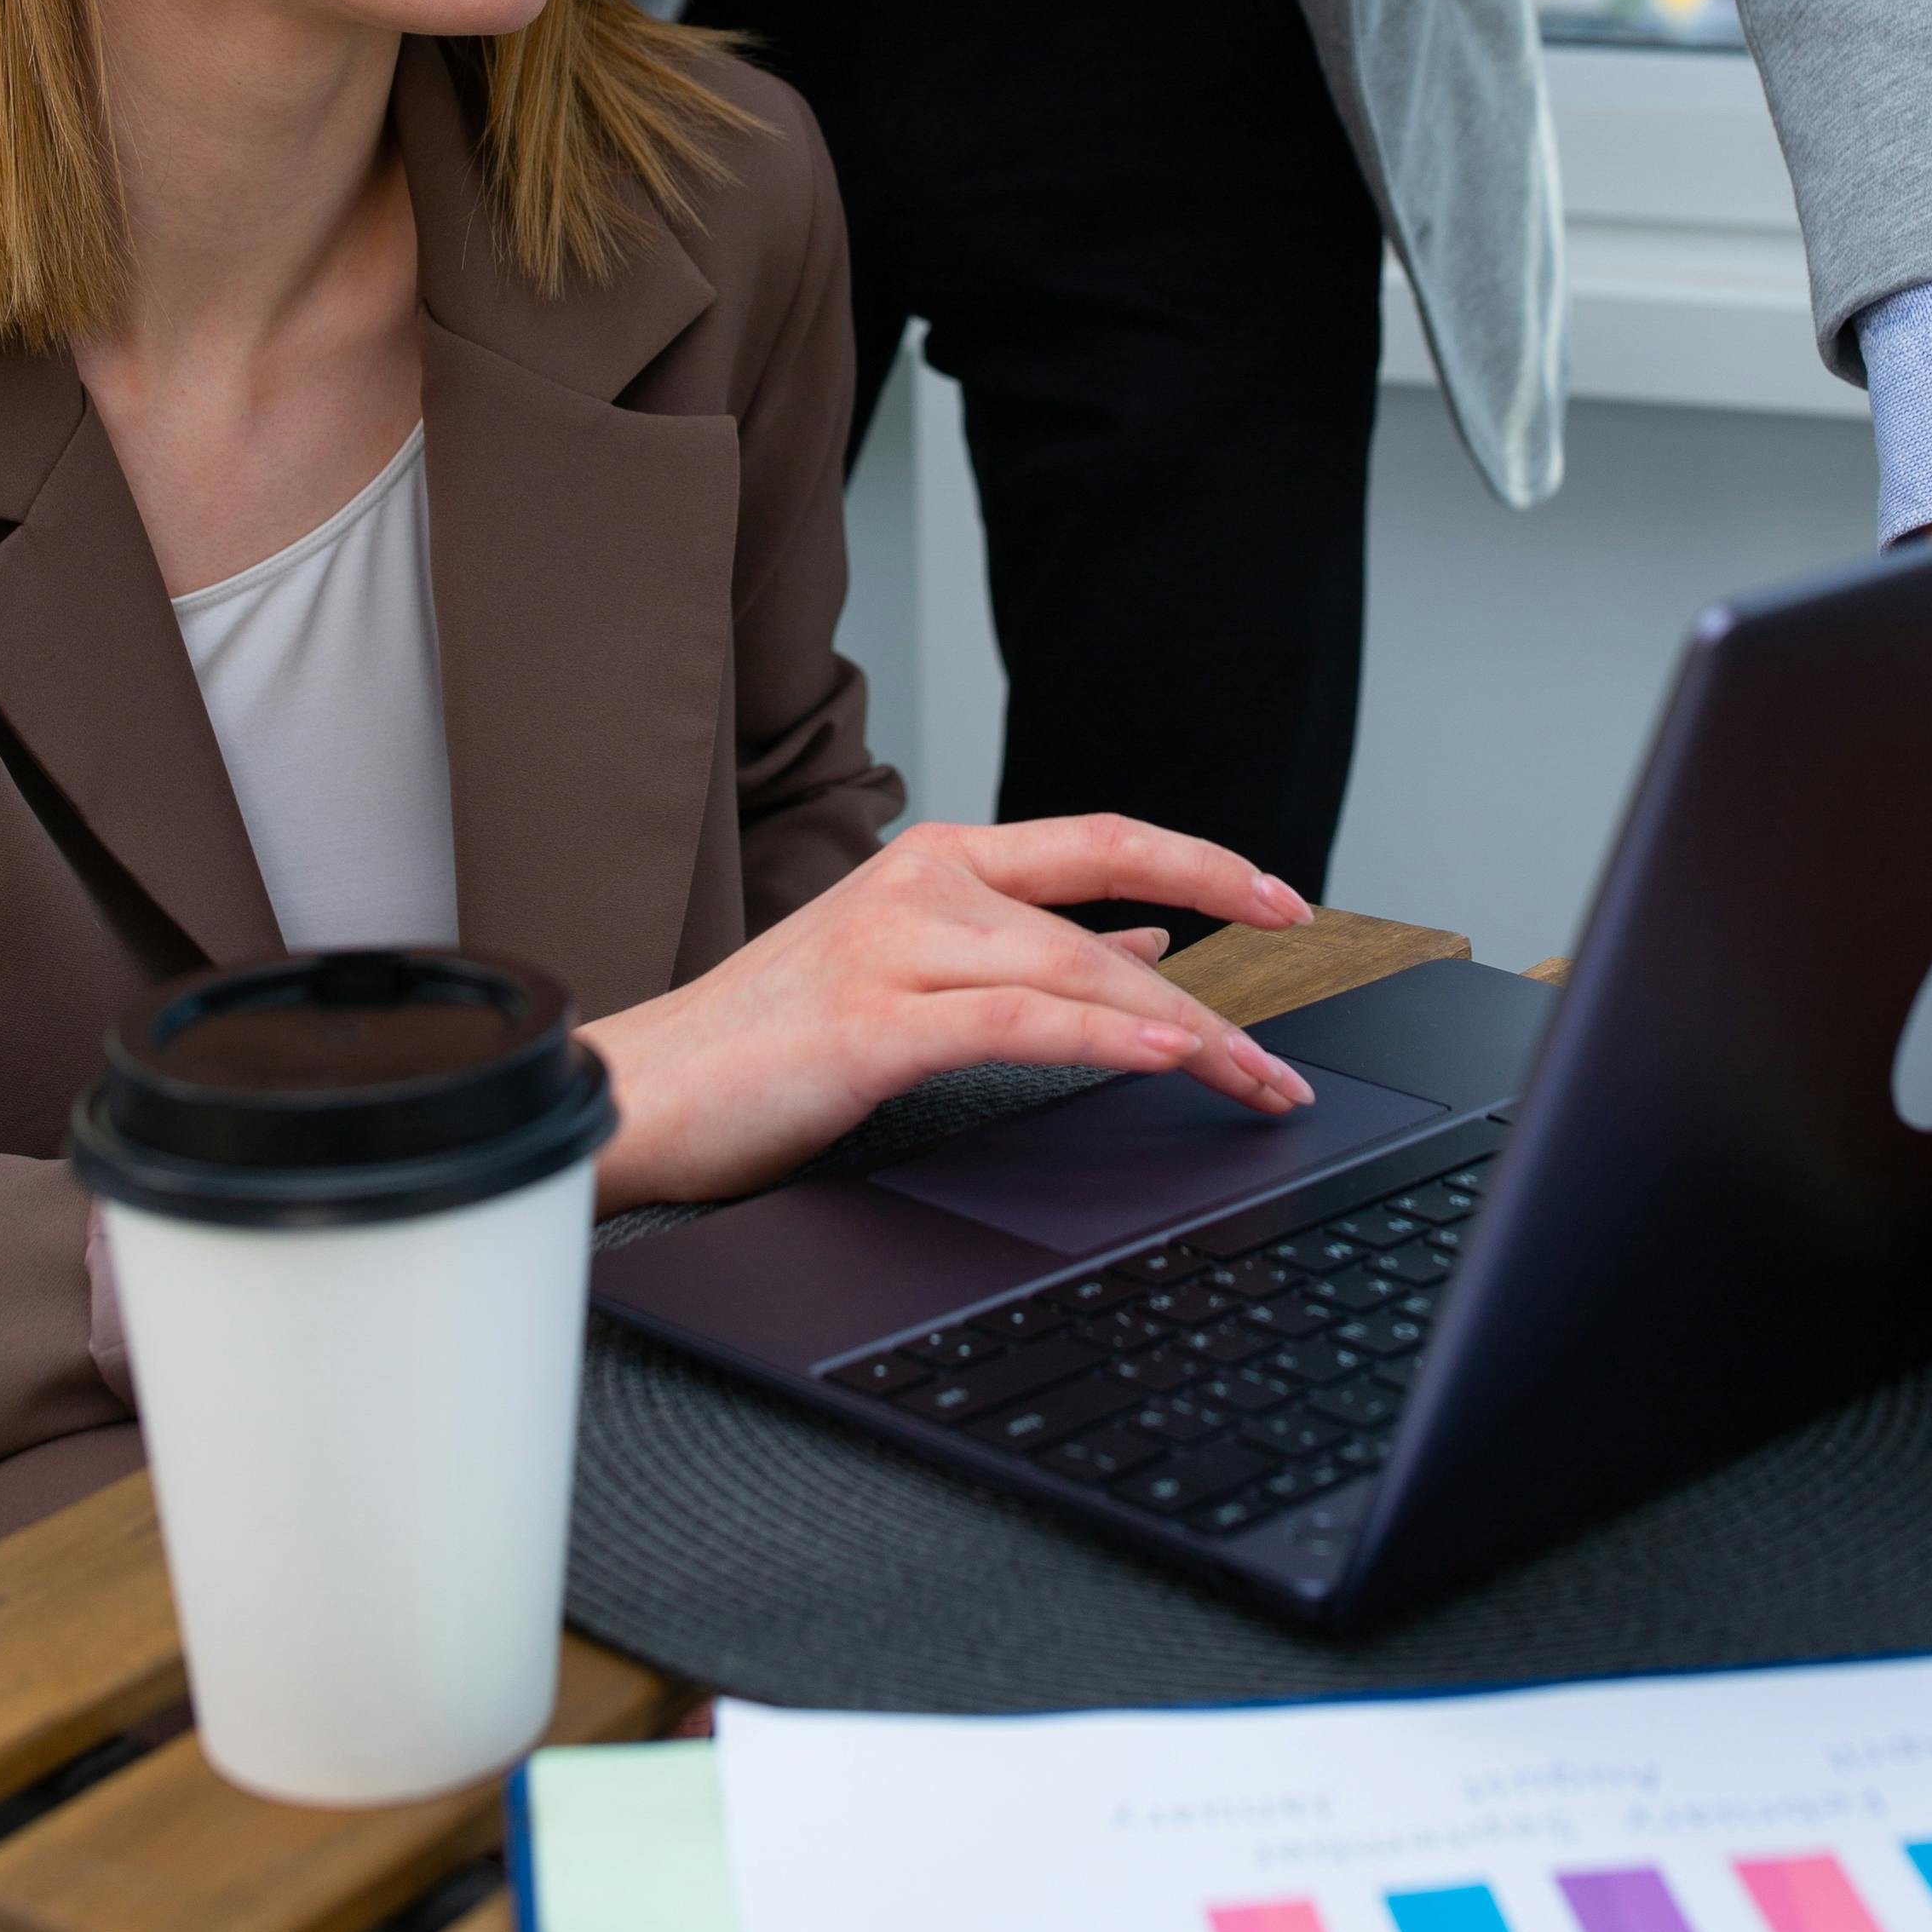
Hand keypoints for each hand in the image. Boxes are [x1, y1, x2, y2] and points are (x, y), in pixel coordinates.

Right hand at [583, 814, 1316, 1211]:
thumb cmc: (768, 1042)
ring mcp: (895, 945)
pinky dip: (1105, 1038)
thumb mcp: (908, 970)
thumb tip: (1135, 944)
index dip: (1205, 864)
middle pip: (1109, 913)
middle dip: (1219, 985)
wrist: (643, 1092)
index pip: (1101, 839)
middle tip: (1282, 1060)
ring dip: (1186, 1032)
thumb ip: (1021, 951)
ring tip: (1253, 1081)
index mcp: (935, 860)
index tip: (1288, 901)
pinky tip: (1167, 1057)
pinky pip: (1018, 1021)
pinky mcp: (872, 1020)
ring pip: (1078, 972)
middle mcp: (923, 883)